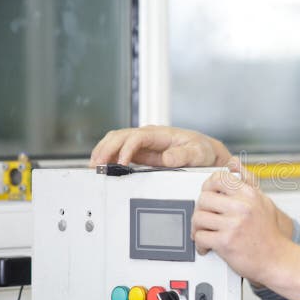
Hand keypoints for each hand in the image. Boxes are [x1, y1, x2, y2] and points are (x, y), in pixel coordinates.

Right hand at [89, 125, 230, 167]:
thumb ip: (183, 155)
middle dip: (107, 149)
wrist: (205, 153)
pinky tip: (102, 165)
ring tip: (94, 166)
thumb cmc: (202, 151)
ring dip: (103, 151)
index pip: (137, 137)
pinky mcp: (140, 153)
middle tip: (97, 165)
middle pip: (120, 136)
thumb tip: (166, 158)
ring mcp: (143, 144)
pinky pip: (119, 150)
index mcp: (161, 134)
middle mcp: (149, 136)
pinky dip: (108, 156)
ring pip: (116, 141)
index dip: (127, 148)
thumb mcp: (198, 153)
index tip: (122, 163)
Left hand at [191, 157, 292, 282]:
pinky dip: (200, 244)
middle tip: (205, 217)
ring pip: (198, 217)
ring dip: (198, 228)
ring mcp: (234, 225)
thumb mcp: (263, 201)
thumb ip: (247, 182)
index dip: (208, 186)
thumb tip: (234, 163)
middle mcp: (242, 207)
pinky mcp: (226, 242)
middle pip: (204, 198)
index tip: (208, 194)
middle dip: (201, 209)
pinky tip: (208, 245)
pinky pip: (200, 237)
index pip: (218, 179)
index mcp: (250, 195)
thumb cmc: (269, 234)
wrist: (277, 259)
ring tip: (205, 232)